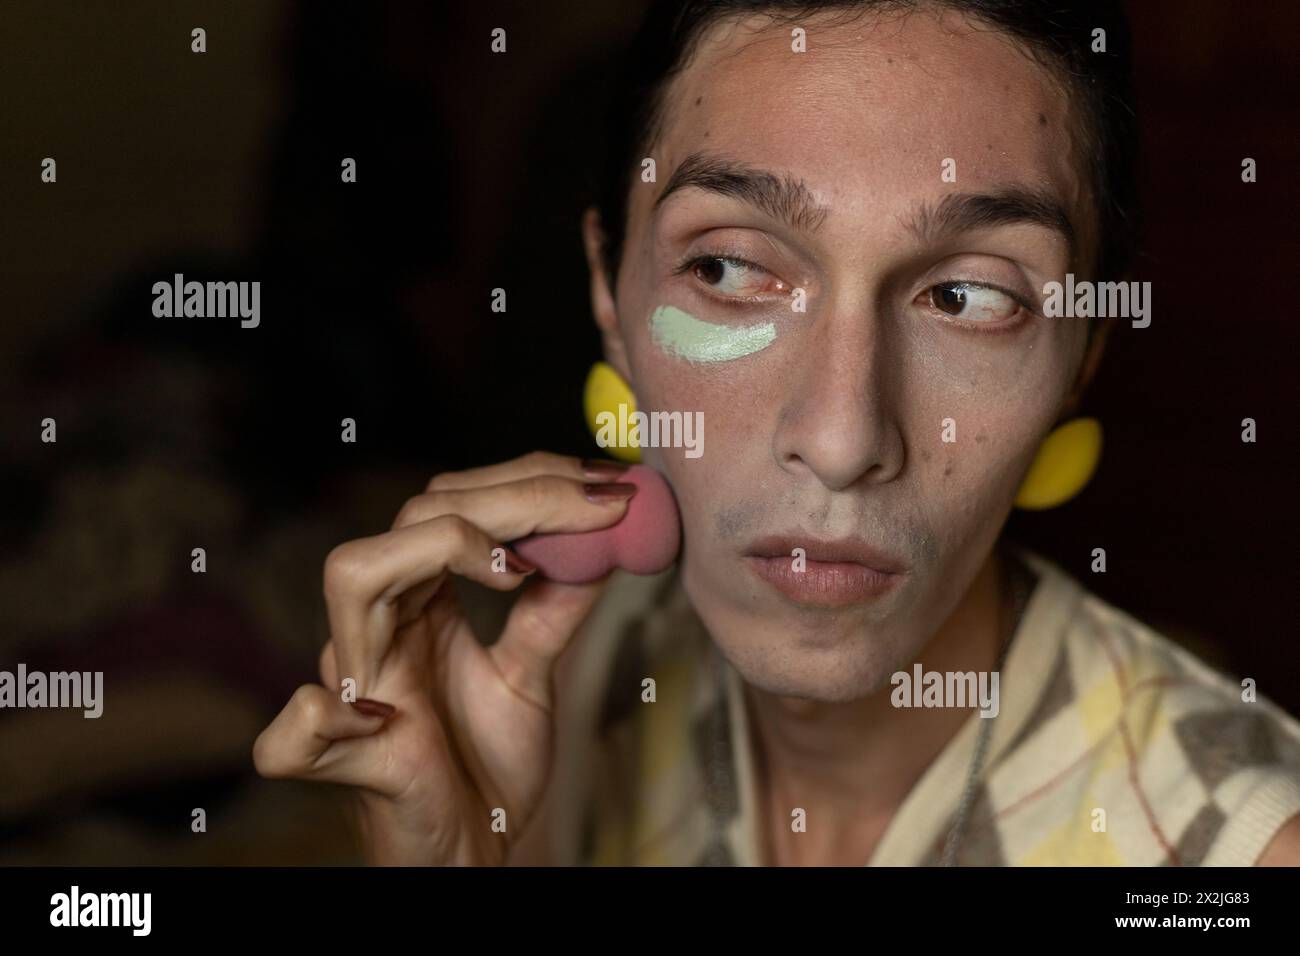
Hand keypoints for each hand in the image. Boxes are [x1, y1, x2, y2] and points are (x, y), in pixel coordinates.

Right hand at [252, 452, 635, 864]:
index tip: (610, 485)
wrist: (469, 855)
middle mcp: (381, 625)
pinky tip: (394, 715)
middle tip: (596, 503)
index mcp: (417, 601)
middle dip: (514, 500)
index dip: (530, 483)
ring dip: (440, 549)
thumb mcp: (532, 674)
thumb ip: (555, 609)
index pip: (455, 507)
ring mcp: (355, 684)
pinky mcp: (336, 757)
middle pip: (418, 518)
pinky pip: (300, 725)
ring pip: (354, 575)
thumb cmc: (485, 767)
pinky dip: (329, 711)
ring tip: (518, 569)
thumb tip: (606, 536)